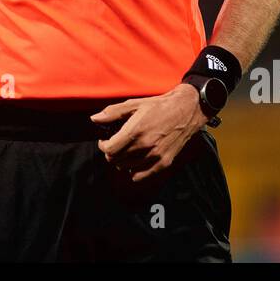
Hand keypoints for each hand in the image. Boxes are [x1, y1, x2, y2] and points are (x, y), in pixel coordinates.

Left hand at [91, 84, 207, 181]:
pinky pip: (141, 176)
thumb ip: (112, 112)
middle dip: (111, 153)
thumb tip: (94, 119)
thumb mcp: (133, 104)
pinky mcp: (164, 163)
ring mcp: (155, 156)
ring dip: (122, 160)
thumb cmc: (158, 106)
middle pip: (116, 160)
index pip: (110, 150)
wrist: (185, 110)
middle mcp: (145, 146)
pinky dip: (134, 171)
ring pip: (127, 168)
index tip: (105, 141)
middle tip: (115, 144)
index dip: (103, 146)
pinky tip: (135, 160)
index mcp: (135, 131)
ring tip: (126, 150)